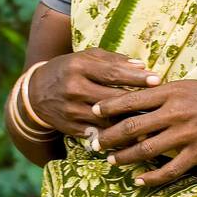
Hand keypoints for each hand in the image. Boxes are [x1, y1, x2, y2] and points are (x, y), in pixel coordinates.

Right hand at [29, 49, 159, 136]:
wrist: (36, 93)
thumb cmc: (69, 69)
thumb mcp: (87, 58)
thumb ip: (113, 61)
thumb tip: (142, 66)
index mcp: (79, 66)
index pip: (112, 72)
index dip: (136, 78)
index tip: (156, 79)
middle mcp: (74, 88)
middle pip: (112, 98)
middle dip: (138, 102)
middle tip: (161, 104)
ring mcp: (71, 110)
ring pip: (107, 119)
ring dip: (129, 122)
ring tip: (152, 123)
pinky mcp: (70, 127)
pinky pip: (97, 134)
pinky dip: (115, 136)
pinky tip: (132, 138)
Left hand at [91, 79, 196, 186]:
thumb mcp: (190, 86)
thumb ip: (166, 93)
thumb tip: (139, 98)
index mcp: (172, 91)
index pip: (132, 99)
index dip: (110, 107)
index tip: (94, 111)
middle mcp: (176, 112)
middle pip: (133, 126)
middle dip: (109, 136)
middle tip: (93, 143)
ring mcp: (186, 134)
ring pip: (146, 149)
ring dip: (124, 158)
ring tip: (111, 161)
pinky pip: (169, 170)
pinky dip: (150, 178)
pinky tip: (138, 181)